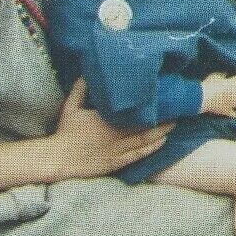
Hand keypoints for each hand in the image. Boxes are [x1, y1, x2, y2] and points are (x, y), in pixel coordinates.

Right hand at [51, 79, 172, 176]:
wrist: (59, 159)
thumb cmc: (65, 132)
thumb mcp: (71, 106)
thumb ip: (81, 89)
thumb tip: (87, 73)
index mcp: (108, 121)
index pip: (134, 114)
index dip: (150, 109)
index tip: (162, 100)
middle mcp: (116, 136)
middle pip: (144, 127)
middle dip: (162, 121)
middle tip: (176, 113)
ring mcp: (118, 151)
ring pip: (144, 141)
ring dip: (161, 134)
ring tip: (173, 126)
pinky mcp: (116, 163)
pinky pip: (138, 156)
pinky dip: (151, 149)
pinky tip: (162, 143)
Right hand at [200, 72, 235, 117]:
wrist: (201, 98)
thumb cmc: (207, 85)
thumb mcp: (215, 76)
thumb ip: (223, 75)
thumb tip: (226, 74)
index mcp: (232, 83)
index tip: (235, 77)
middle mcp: (235, 94)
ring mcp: (232, 103)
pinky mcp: (226, 111)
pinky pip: (235, 114)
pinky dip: (234, 112)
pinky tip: (232, 109)